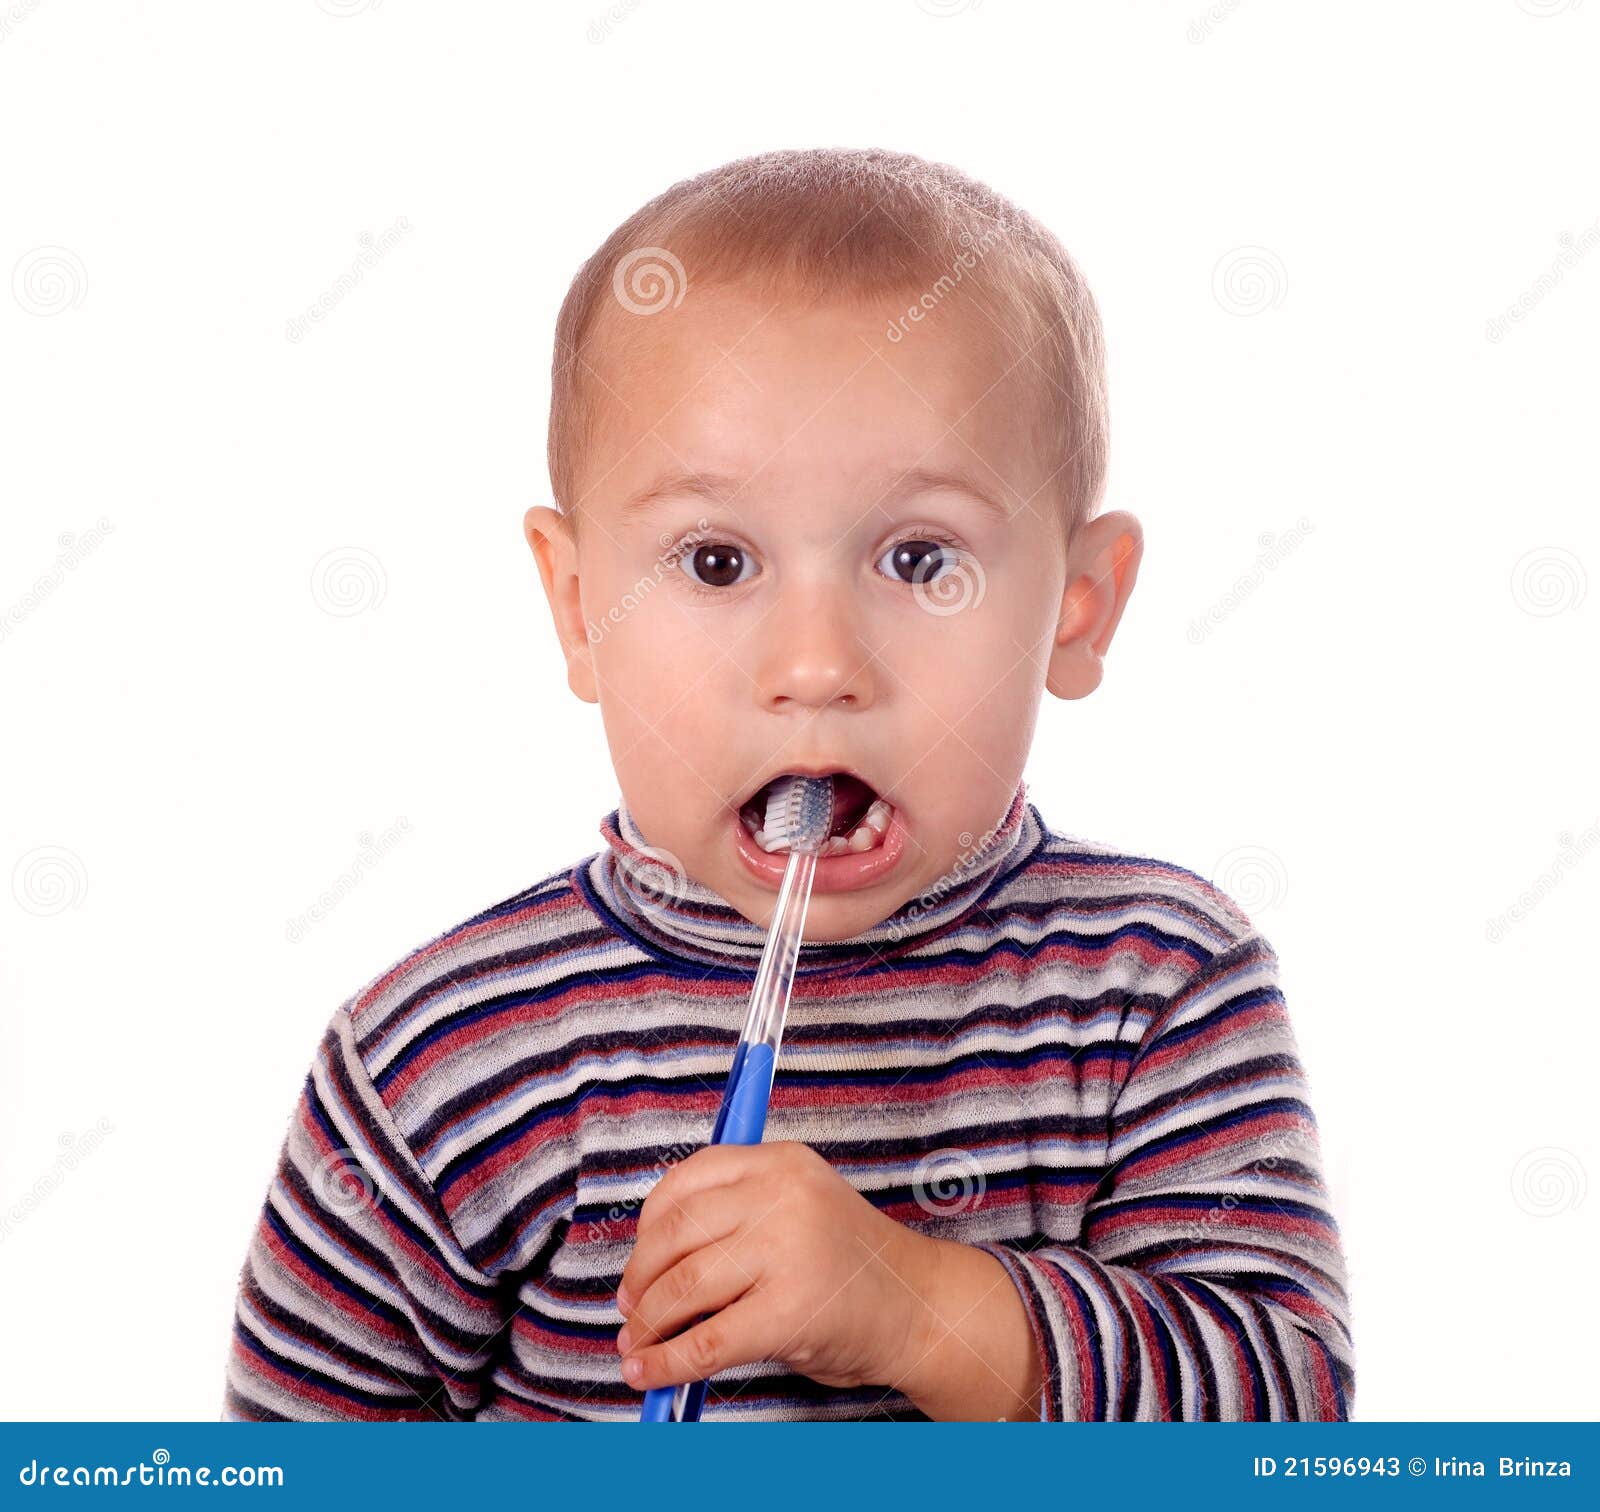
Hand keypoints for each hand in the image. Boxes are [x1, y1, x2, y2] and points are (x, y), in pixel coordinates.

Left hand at [615, 1140, 936, 1394]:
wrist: (922, 1307)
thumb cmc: (852, 1266)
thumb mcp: (798, 1211)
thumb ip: (738, 1218)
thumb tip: (653, 1266)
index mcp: (781, 1162)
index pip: (688, 1179)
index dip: (648, 1225)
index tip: (639, 1258)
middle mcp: (782, 1196)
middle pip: (676, 1232)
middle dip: (640, 1278)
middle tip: (630, 1308)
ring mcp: (787, 1251)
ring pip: (684, 1286)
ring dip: (648, 1323)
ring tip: (637, 1345)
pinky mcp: (790, 1311)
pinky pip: (707, 1340)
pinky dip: (667, 1362)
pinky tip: (650, 1372)